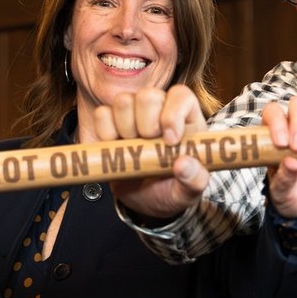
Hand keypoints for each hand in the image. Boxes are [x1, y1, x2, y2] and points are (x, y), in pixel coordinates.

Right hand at [93, 85, 209, 220]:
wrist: (147, 202)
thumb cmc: (173, 190)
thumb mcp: (189, 192)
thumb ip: (195, 180)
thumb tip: (184, 164)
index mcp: (185, 119)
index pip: (180, 96)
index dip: (173, 113)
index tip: (170, 141)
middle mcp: (159, 111)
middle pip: (148, 95)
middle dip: (146, 124)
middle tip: (148, 147)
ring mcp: (133, 115)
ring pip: (123, 101)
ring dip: (125, 128)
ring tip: (132, 149)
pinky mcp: (111, 125)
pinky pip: (102, 115)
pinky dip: (105, 133)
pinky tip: (116, 149)